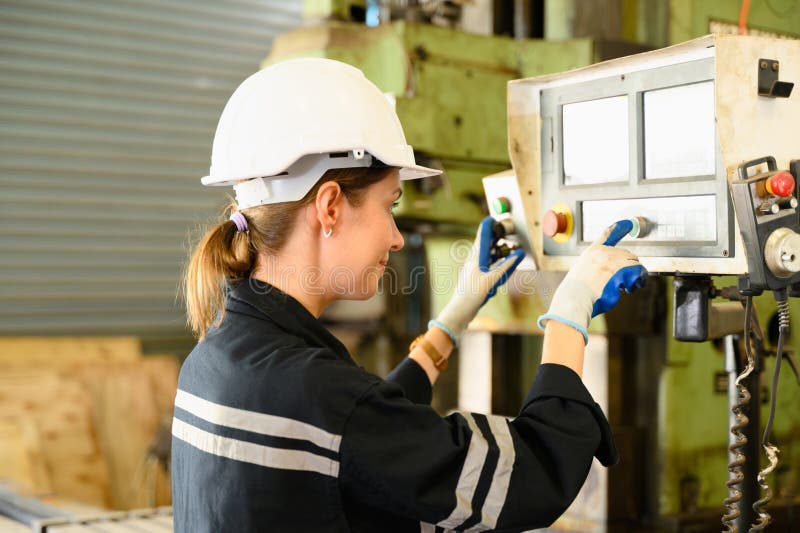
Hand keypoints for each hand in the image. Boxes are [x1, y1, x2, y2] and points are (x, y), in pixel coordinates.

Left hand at [431, 216, 524, 346]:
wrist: (460, 311)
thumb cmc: (472, 295)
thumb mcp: (491, 280)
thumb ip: (505, 266)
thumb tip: (518, 253)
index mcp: (474, 259)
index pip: (481, 238)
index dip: (486, 227)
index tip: (491, 218)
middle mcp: (472, 263)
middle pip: (484, 246)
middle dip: (492, 238)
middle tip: (502, 231)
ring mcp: (473, 271)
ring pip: (485, 257)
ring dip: (495, 252)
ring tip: (505, 247)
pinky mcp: (475, 279)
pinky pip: (486, 267)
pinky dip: (494, 264)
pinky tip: (500, 266)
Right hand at [537, 220, 647, 343]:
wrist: (575, 297)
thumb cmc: (576, 290)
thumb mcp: (579, 271)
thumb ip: (591, 266)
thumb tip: (601, 271)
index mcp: (593, 251)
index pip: (608, 234)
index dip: (619, 228)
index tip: (629, 223)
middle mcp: (604, 252)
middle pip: (626, 253)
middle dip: (628, 265)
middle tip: (623, 279)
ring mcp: (613, 260)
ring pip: (633, 262)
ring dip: (633, 273)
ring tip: (626, 286)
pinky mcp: (621, 270)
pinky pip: (637, 272)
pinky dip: (637, 280)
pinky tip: (629, 288)